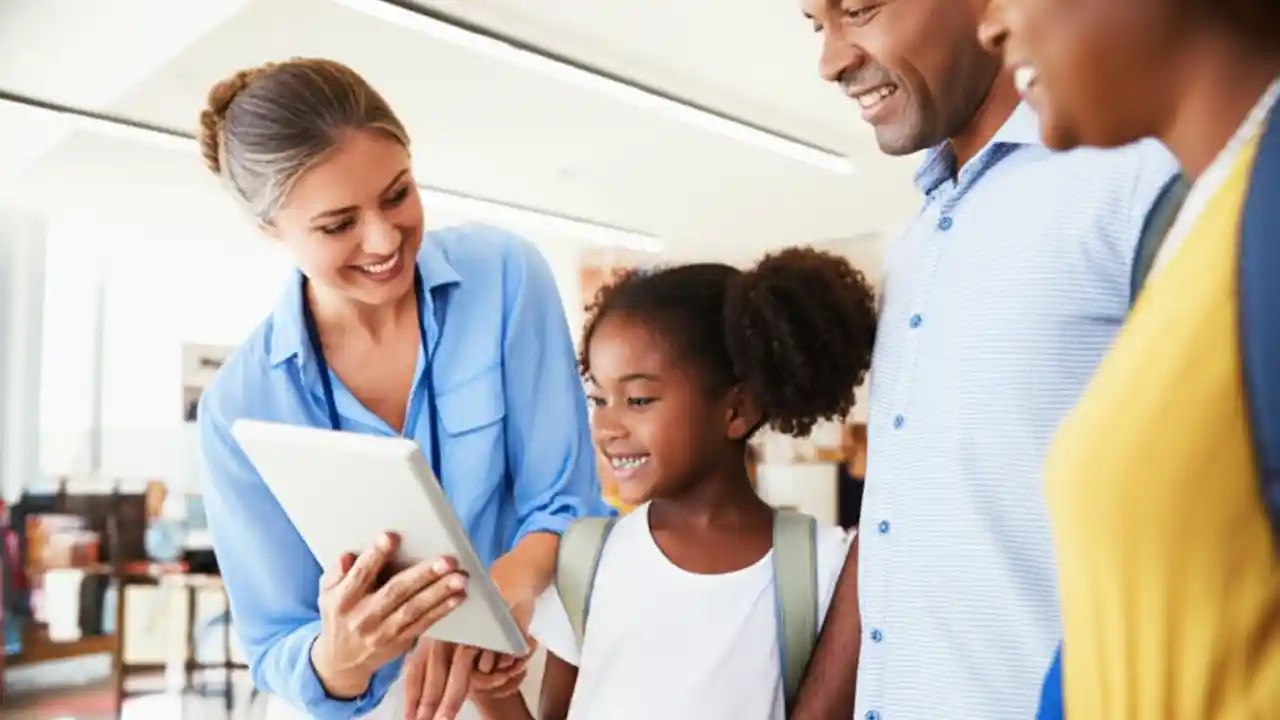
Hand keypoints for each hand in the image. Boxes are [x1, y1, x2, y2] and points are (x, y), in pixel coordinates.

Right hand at [310, 533, 467, 698]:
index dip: (375, 556)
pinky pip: (423, 624)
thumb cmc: (339, 614)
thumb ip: (337, 572)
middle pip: (395, 592)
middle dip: (423, 575)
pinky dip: (442, 610)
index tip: (392, 536)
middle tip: (446, 560)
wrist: (341, 661)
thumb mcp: (327, 592)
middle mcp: (362, 617)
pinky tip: (457, 596)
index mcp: (342, 600)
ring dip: (439, 593)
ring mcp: (382, 632)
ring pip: (414, 609)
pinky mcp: (399, 642)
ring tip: (460, 577)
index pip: (359, 575)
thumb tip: (348, 555)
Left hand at [405, 535, 551, 718]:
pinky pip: (491, 655)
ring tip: (445, 718)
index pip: (417, 668)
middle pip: (435, 669)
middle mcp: (449, 628)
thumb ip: (441, 664)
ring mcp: (472, 626)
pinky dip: (492, 671)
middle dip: (429, 702)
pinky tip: (492, 681)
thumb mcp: (457, 638)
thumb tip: (424, 703)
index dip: (413, 696)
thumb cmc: (480, 616)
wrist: (512, 578)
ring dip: (453, 694)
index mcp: (434, 633)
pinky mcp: (497, 623)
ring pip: (460, 665)